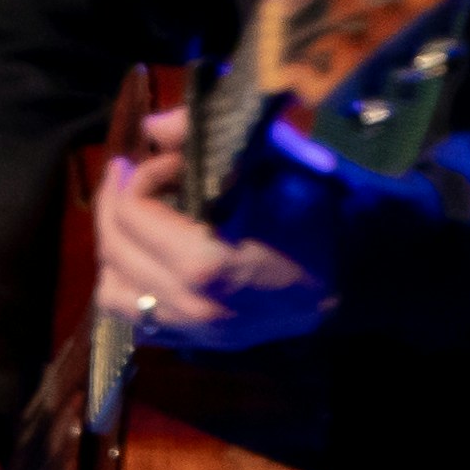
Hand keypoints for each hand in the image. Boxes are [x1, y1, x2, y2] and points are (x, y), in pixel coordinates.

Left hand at [92, 99, 338, 350]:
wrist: (356, 276)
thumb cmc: (319, 216)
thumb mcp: (278, 163)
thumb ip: (212, 140)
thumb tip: (153, 127)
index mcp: (211, 265)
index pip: (135, 216)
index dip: (141, 176)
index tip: (166, 159)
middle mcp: (193, 306)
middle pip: (116, 250)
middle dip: (116, 202)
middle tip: (130, 172)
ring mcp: (193, 331)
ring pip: (112, 290)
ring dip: (114, 246)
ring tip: (132, 213)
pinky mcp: (196, 342)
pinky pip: (134, 316)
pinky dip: (127, 282)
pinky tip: (146, 253)